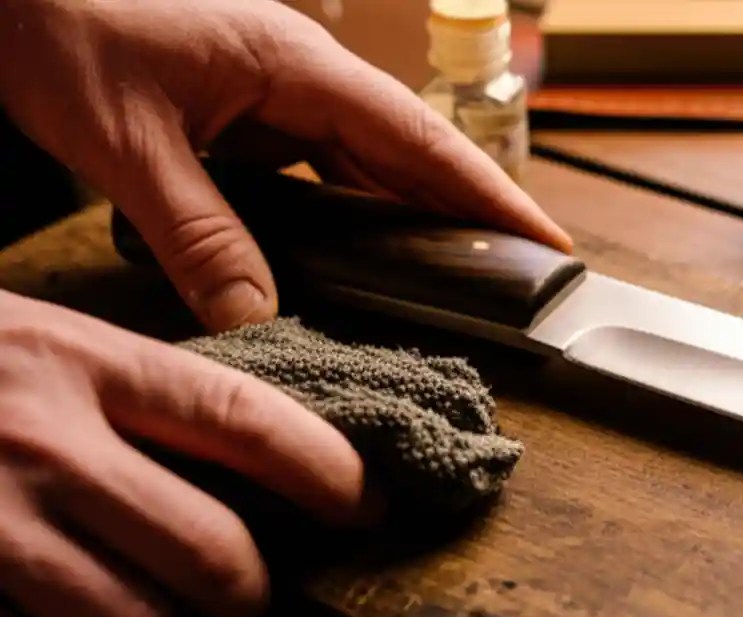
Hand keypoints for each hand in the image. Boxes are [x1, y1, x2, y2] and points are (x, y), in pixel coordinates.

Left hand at [0, 0, 572, 333]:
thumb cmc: (56, 21)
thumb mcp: (125, 140)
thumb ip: (198, 234)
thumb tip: (258, 323)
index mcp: (298, 67)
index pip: (419, 140)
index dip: (489, 195)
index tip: (547, 242)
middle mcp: (304, 75)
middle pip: (412, 154)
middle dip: (469, 213)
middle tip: (521, 279)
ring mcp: (278, 89)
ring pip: (370, 162)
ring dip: (413, 216)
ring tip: (457, 279)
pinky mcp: (249, 106)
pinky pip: (323, 167)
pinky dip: (353, 212)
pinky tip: (360, 254)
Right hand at [0, 290, 367, 616]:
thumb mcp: (38, 342)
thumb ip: (133, 397)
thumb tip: (253, 469)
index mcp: (80, 362)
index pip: (247, 420)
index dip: (329, 472)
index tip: (367, 505)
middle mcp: (40, 443)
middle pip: (216, 555)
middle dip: (247, 589)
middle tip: (241, 589)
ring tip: (132, 608)